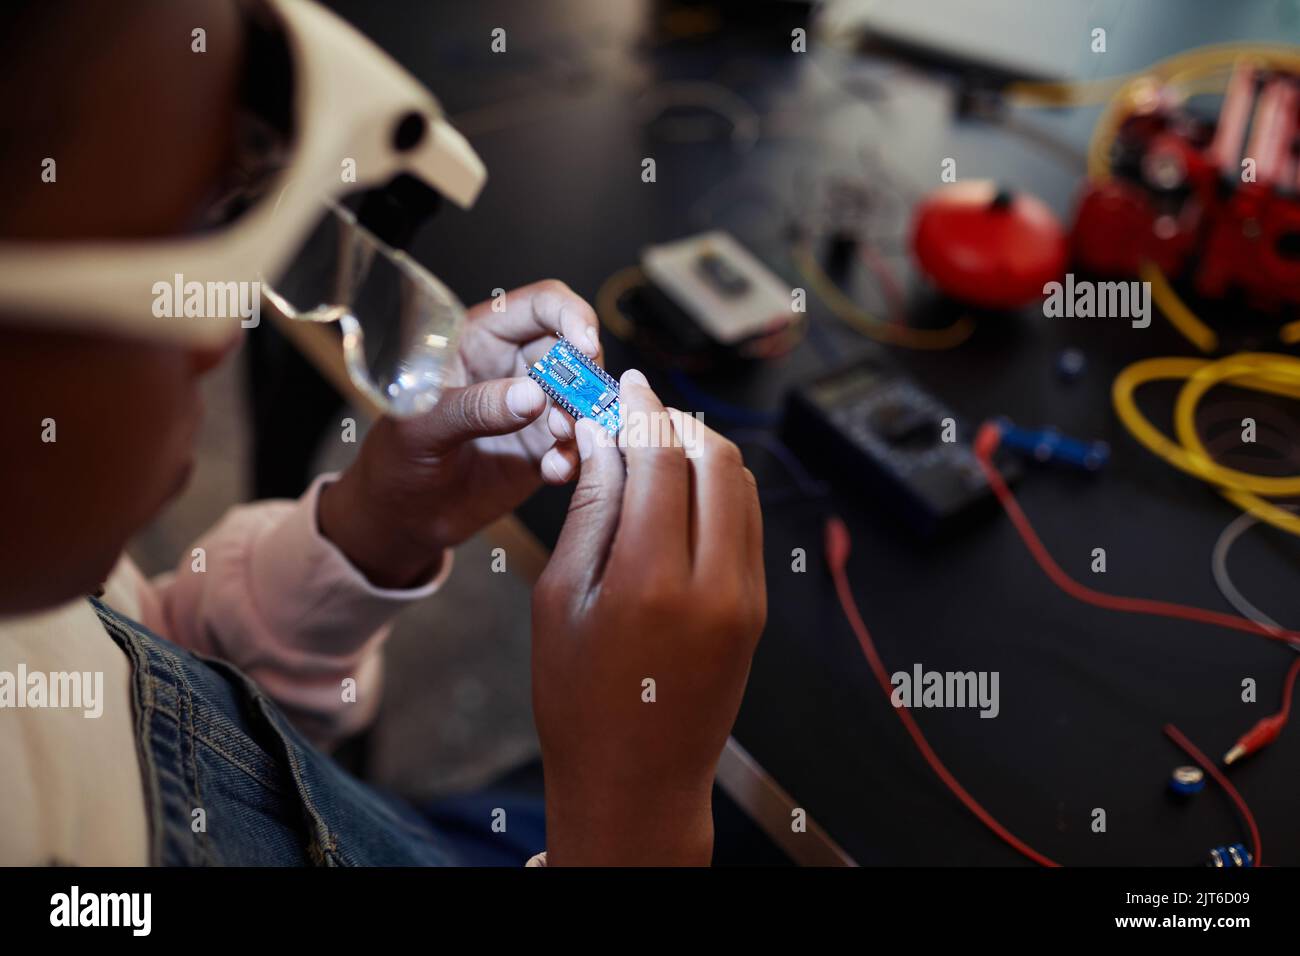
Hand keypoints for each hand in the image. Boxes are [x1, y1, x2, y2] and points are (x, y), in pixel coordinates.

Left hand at [319, 280, 601, 587]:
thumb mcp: (421, 428)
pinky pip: (576, 445)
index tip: (586, 345)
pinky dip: (574, 456)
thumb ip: (474, 408)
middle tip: (578, 406)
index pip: (539, 306)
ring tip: (559, 441)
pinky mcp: (543, 450)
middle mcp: (515, 368)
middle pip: (574, 351)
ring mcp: (533, 410)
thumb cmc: (395, 458)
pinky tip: (552, 470)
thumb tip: (532, 396)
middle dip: (586, 376)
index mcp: (481, 339)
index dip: (570, 315)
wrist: (400, 517)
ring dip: (582, 418)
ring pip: (582, 399)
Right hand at [532, 371, 766, 864]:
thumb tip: (606, 438)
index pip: (661, 456)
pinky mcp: (757, 609)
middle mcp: (714, 583)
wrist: (637, 782)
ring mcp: (746, 597)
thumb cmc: (580, 700)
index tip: (623, 382)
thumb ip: (592, 509)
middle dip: (675, 420)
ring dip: (701, 450)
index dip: (641, 407)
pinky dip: (719, 489)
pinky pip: (748, 523)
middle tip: (636, 410)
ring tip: (653, 446)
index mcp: (652, 580)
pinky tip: (679, 491)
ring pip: (740, 484)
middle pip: (714, 458)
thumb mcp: (561, 599)